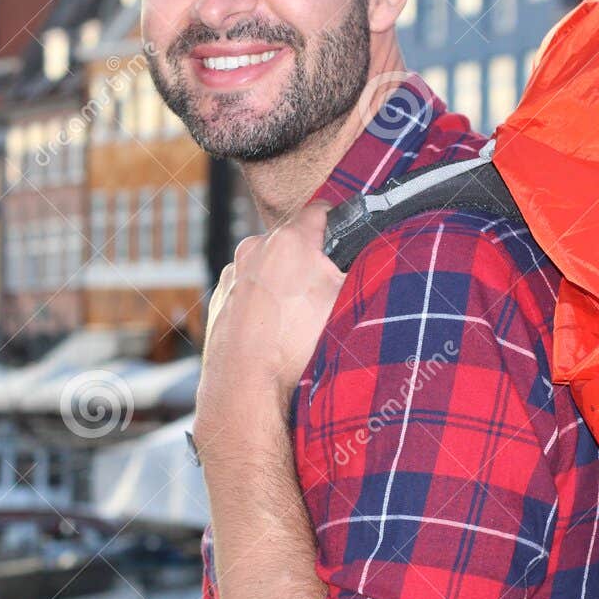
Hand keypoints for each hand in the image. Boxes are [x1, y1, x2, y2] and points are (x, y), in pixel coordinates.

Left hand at [195, 204, 344, 456]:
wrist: (245, 388)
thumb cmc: (294, 348)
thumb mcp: (347, 304)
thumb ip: (361, 270)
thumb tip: (377, 257)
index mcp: (289, 240)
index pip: (323, 211)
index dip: (341, 226)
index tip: (347, 244)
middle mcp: (254, 248)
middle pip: (294, 241)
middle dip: (311, 261)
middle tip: (326, 294)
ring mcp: (233, 273)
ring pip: (269, 266)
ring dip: (283, 282)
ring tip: (296, 320)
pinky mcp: (220, 298)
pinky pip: (249, 289)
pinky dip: (261, 302)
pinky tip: (273, 330)